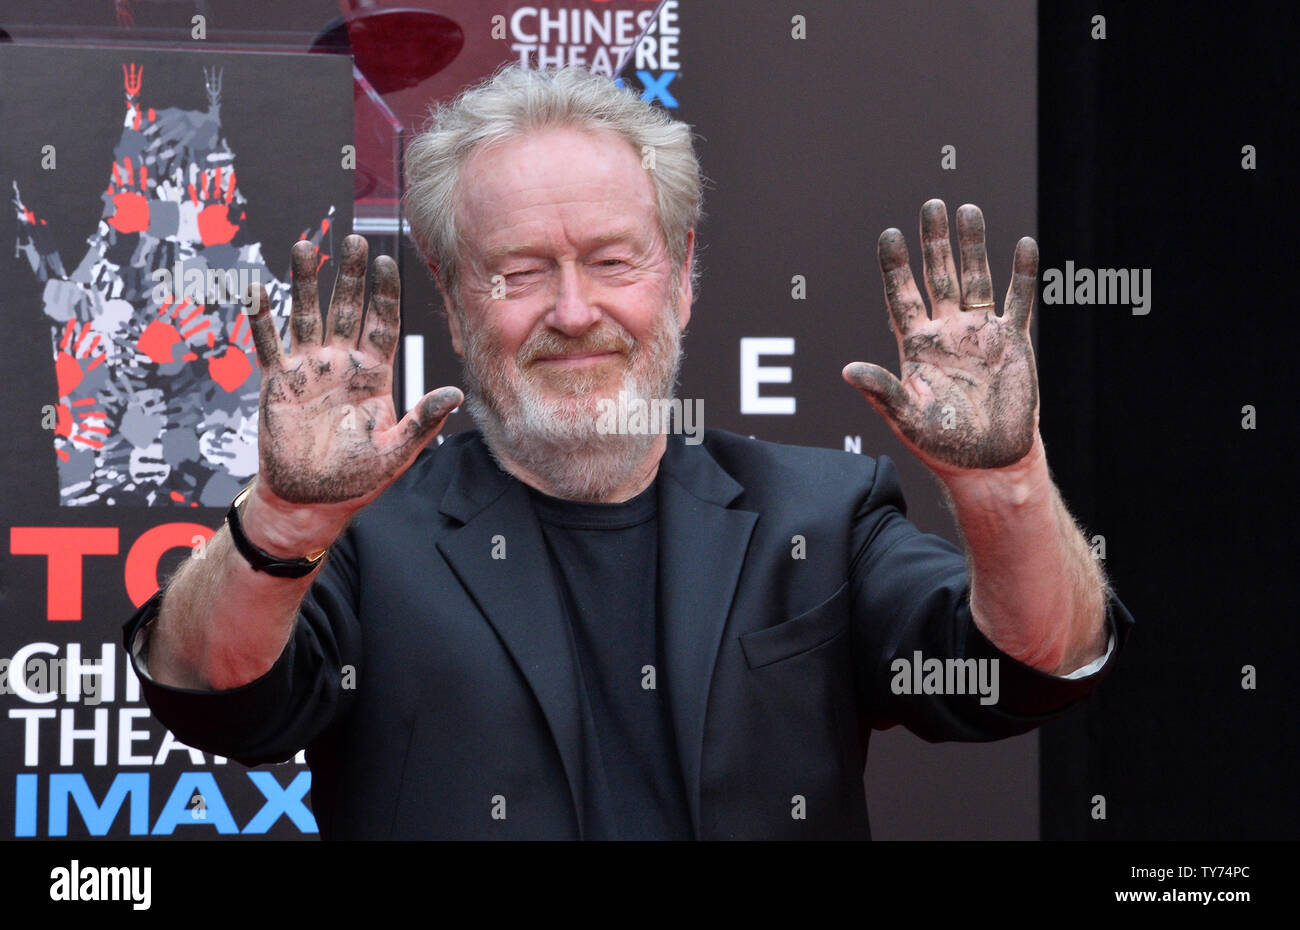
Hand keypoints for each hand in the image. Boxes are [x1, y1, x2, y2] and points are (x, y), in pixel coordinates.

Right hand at [248, 234, 461, 524]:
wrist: (313, 499)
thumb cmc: (358, 478)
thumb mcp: (398, 450)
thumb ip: (423, 420)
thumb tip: (455, 395)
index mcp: (374, 375)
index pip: (382, 324)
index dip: (384, 293)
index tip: (387, 261)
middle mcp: (342, 364)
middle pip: (347, 309)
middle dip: (349, 275)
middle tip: (352, 240)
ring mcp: (309, 370)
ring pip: (306, 316)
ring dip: (304, 283)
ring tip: (305, 246)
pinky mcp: (277, 383)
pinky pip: (268, 345)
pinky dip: (261, 319)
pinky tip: (257, 290)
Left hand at [844, 200, 1038, 475]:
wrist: (989, 462)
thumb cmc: (942, 445)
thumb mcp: (906, 418)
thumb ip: (882, 391)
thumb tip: (847, 371)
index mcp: (916, 346)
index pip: (902, 297)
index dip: (895, 267)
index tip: (889, 235)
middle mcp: (947, 332)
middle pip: (938, 277)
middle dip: (933, 242)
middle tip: (931, 204)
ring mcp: (980, 334)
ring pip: (976, 279)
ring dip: (972, 246)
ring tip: (966, 209)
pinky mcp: (1013, 342)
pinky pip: (1019, 301)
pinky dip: (1022, 274)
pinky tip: (1022, 245)